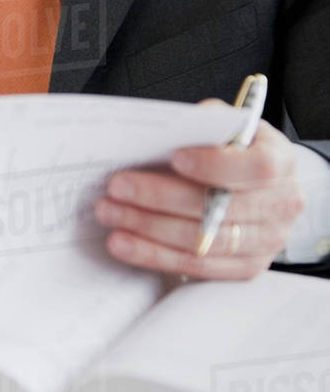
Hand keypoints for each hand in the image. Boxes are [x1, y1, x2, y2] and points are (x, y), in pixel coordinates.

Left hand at [93, 101, 304, 279]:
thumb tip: (165, 132)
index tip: (175, 158)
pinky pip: (197, 267)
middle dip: (161, 198)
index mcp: (280, 161)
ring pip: (203, 242)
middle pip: (219, 209)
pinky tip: (125, 243)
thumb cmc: (232, 148)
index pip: (256, 167)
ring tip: (111, 215)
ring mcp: (267, 241)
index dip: (215, 165)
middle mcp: (281, 204)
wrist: (258, 182)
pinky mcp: (246, 267)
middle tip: (117, 188)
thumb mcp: (224, 124)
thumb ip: (203, 124)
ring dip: (149, 230)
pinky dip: (156, 255)